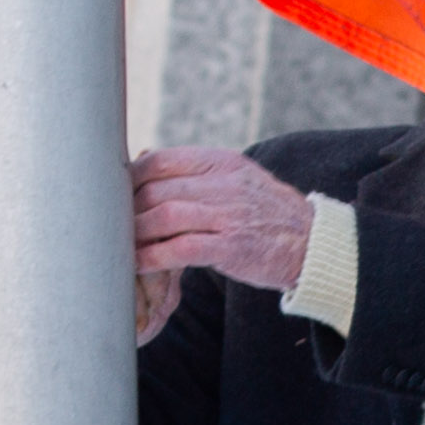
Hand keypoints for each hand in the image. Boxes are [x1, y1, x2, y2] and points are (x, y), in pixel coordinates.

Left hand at [131, 146, 313, 311]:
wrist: (313, 244)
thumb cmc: (266, 214)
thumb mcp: (236, 179)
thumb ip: (194, 172)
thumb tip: (143, 159)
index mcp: (221, 161)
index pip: (161, 160)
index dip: (130, 179)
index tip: (115, 196)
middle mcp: (224, 183)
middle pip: (157, 190)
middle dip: (127, 211)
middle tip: (111, 227)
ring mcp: (229, 215)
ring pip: (164, 217)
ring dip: (136, 234)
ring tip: (120, 247)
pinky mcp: (232, 247)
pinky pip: (179, 250)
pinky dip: (152, 258)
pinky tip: (138, 265)